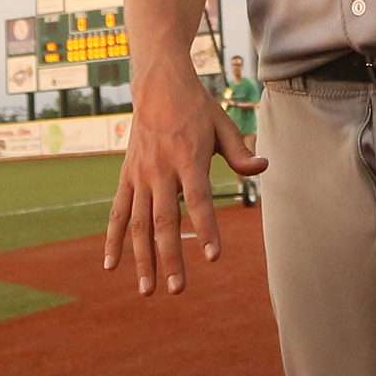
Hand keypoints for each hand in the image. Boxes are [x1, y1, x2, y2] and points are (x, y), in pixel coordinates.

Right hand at [104, 65, 266, 295]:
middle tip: (177, 290)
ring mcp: (140, 174)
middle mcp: (161, 169)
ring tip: (147, 290)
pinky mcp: (126, 175)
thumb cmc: (197, 107)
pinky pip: (118, 212)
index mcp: (189, 157)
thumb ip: (240, 152)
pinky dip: (113, 239)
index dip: (206, 229)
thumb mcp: (223, 124)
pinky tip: (111, 266)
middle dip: (170, 257)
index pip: (198, 200)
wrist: (158, 85)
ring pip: (139, 223)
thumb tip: (264, 167)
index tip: (213, 257)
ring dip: (142, 258)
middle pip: (164, 220)